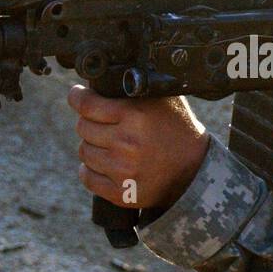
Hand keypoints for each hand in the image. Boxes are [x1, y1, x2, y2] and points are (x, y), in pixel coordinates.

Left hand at [67, 84, 209, 209]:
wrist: (196, 168)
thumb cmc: (177, 128)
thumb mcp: (162, 99)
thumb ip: (132, 87)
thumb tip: (98, 79)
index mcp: (135, 116)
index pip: (87, 104)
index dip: (77, 97)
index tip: (77, 95)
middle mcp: (126, 143)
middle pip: (83, 127)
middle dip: (89, 121)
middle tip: (102, 122)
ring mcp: (122, 170)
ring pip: (84, 152)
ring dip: (92, 146)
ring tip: (108, 144)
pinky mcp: (121, 192)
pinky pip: (88, 178)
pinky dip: (90, 170)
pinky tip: (104, 164)